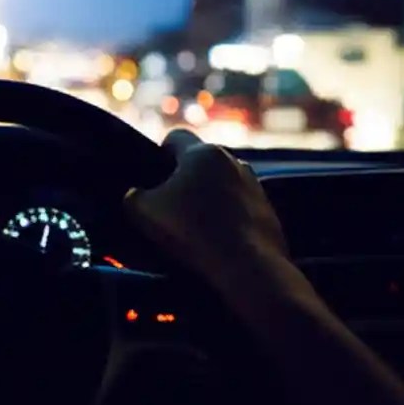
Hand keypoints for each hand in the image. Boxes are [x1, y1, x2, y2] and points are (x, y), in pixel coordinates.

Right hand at [125, 129, 315, 309]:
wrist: (246, 267)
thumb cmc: (191, 231)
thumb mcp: (144, 212)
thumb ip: (134, 196)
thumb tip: (135, 195)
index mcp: (202, 152)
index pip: (175, 138)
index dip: (159, 154)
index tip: (154, 178)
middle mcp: (233, 160)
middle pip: (201, 163)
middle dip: (186, 180)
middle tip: (171, 207)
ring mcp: (256, 186)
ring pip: (223, 185)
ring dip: (210, 199)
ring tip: (197, 228)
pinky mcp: (269, 212)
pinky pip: (241, 208)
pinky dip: (229, 219)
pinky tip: (219, 242)